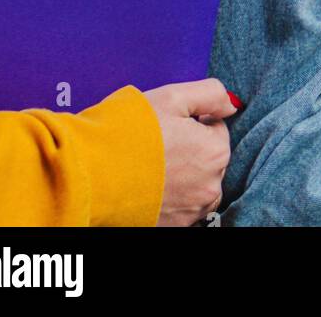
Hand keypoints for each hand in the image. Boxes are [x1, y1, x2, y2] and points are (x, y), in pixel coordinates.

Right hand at [144, 78, 238, 227]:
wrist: (90, 173)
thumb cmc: (129, 132)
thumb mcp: (172, 96)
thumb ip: (211, 95)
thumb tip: (231, 104)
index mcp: (215, 151)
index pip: (215, 129)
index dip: (191, 122)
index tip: (169, 123)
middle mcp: (209, 186)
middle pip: (208, 159)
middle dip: (189, 149)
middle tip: (157, 143)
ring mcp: (191, 210)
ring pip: (196, 184)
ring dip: (182, 175)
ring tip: (151, 165)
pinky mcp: (172, 226)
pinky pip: (181, 206)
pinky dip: (169, 196)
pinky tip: (148, 185)